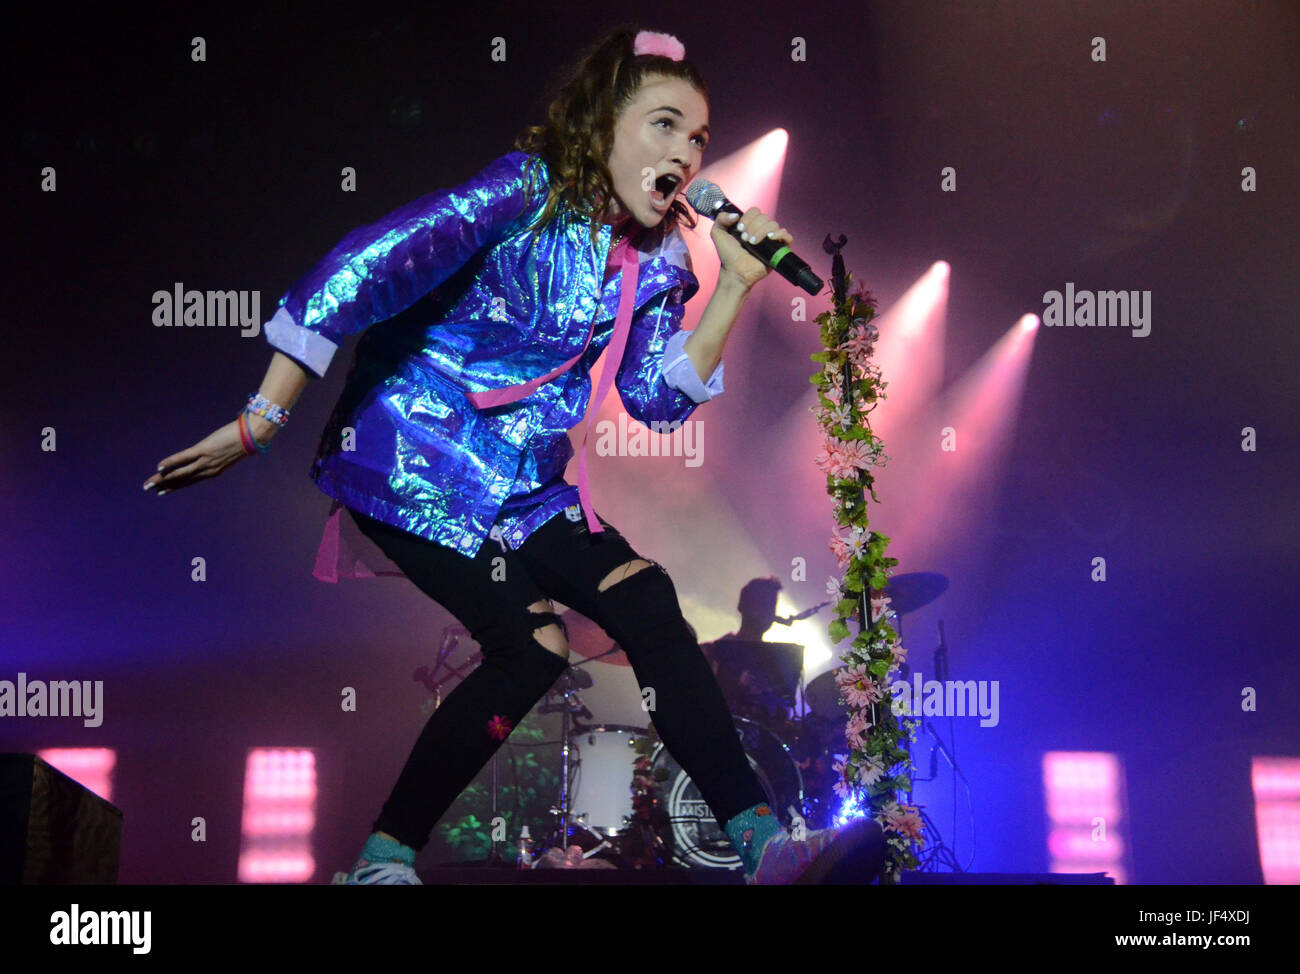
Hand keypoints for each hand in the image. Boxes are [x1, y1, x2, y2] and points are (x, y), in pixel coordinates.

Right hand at [141, 418, 260, 494]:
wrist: (253, 435)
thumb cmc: (243, 441)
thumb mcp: (228, 452)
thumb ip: (217, 456)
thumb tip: (210, 452)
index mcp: (214, 471)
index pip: (190, 481)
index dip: (175, 486)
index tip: (162, 491)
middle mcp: (208, 469)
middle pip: (182, 479)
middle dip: (165, 485)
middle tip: (149, 489)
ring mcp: (206, 460)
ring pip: (181, 472)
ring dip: (163, 478)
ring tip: (150, 483)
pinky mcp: (204, 449)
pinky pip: (184, 458)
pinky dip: (171, 462)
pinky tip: (160, 466)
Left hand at [710, 207, 793, 288]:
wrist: (735, 272)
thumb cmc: (728, 255)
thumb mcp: (717, 233)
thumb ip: (720, 218)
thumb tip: (735, 215)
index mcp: (751, 224)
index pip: (755, 211)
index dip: (748, 218)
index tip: (739, 229)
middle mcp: (762, 230)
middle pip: (764, 217)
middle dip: (753, 227)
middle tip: (745, 239)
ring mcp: (771, 239)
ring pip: (774, 225)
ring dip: (761, 232)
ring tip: (753, 243)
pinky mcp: (779, 249)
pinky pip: (787, 236)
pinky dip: (780, 234)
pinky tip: (770, 239)